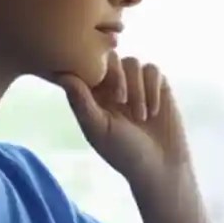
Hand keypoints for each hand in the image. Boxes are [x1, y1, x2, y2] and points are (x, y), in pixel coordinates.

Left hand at [55, 52, 191, 189]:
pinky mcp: (158, 86)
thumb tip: (62, 75)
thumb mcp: (99, 129)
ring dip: (137, 88)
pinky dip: (153, 90)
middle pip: (110, 56)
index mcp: (92, 95)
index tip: (101, 93)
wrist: (161, 166)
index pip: (86, 65)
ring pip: (133, 62)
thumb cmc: (124, 153)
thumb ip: (81, 102)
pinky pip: (153, 70)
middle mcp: (113, 86)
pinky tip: (154, 112)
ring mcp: (136, 84)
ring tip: (140, 117)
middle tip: (121, 101)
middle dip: (116, 76)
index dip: (91, 70)